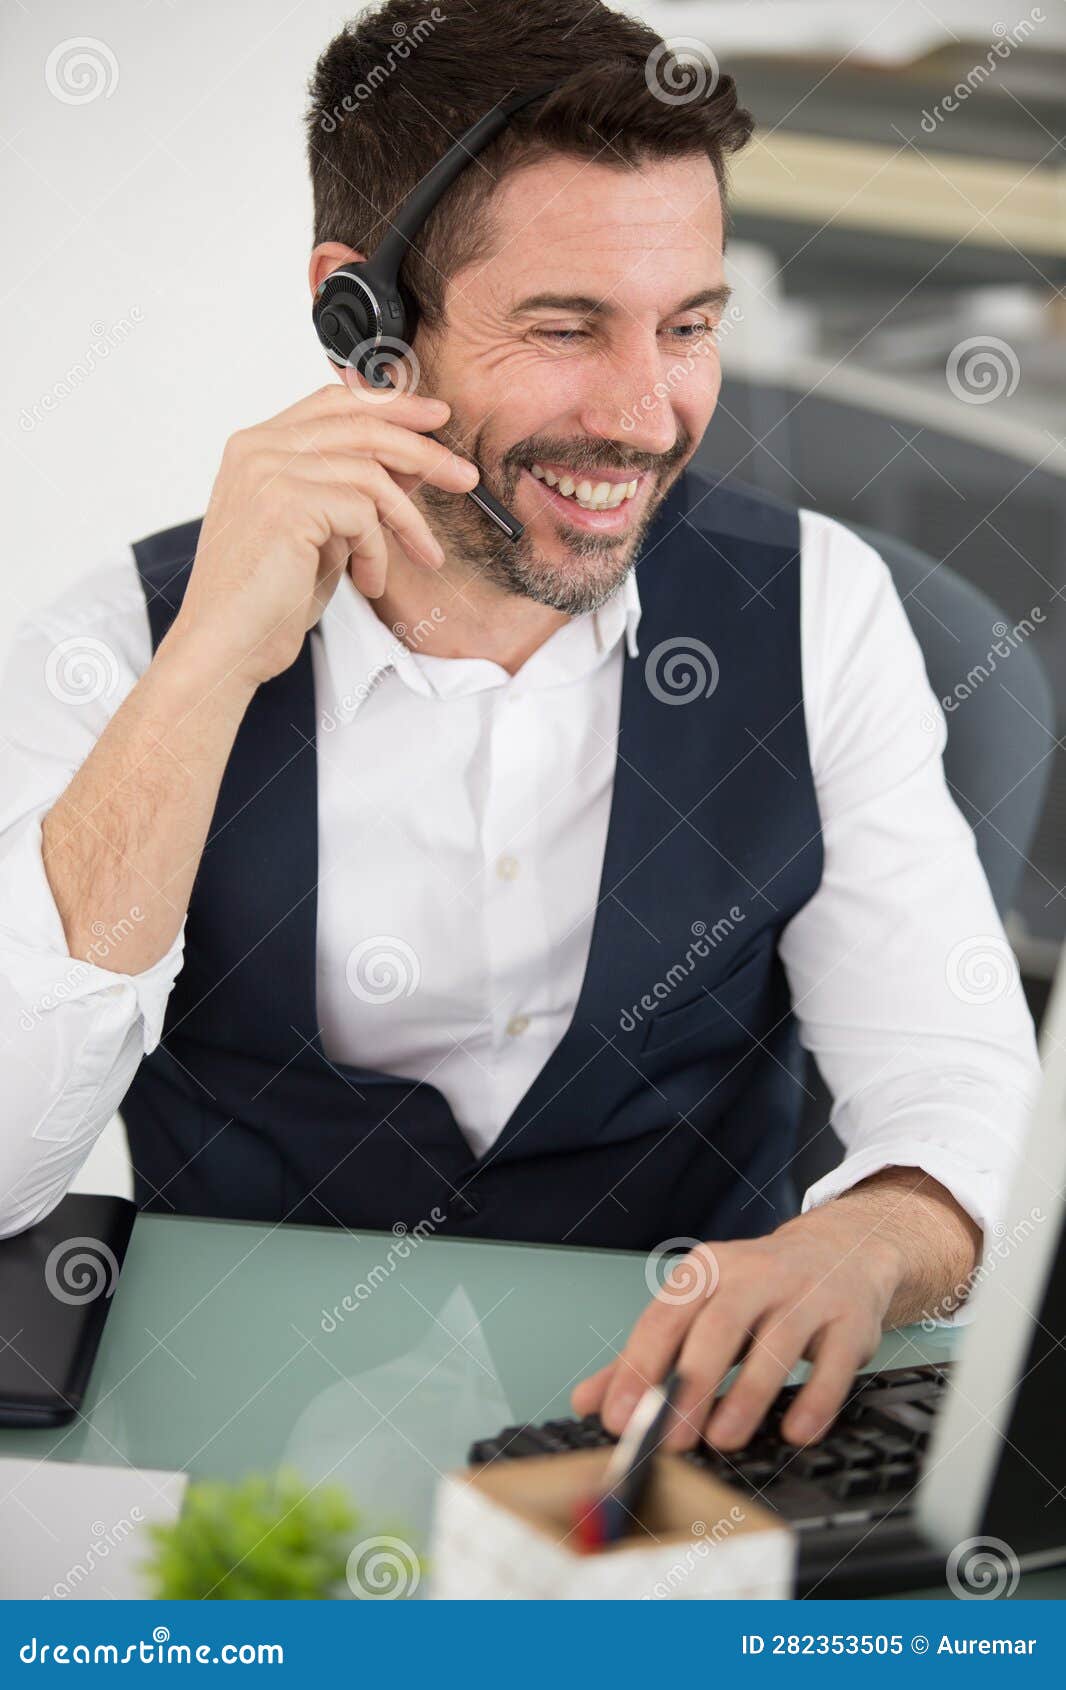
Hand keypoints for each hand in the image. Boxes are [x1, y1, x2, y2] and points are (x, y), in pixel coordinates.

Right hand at [171, 379, 478, 687]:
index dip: (390, 405)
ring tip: (426, 554)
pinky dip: (378, 553)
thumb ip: (354, 490)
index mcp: (257, 446)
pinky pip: (363, 514)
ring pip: (371, 472)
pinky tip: (369, 581)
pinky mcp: (287, 503)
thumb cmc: (267, 599)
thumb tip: (412, 464)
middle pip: (361, 425)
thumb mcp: (322, 532)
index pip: (333, 402)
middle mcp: (258, 449)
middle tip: (465, 477)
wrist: (226, 645)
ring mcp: (269, 472)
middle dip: (423, 450)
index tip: (435, 420)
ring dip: (410, 520)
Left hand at [572, 1201, 908, 1450]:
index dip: (639, 1370)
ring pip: (775, 1343)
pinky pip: (833, 1361)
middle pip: (717, 1327)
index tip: (620, 1420)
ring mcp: (805, 1294)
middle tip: (669, 1439)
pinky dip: (816, 1399)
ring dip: (747, 1395)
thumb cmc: (758, 1290)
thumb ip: (647, 1356)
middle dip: (691, 1385)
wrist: (841, 1251)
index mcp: (706, 1271)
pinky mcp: (849, 1320)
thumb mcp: (700, 1309)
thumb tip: (589, 1402)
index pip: (664, 1320)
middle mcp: (754, 1275)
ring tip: (724, 1440)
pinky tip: (796, 1432)